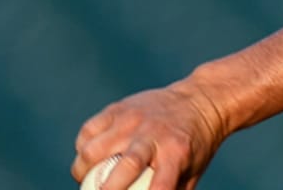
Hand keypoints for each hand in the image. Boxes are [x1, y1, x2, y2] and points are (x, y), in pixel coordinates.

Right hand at [72, 80, 229, 189]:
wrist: (199, 101)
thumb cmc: (194, 145)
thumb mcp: (191, 171)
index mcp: (176, 153)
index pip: (159, 186)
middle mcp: (153, 135)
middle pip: (124, 167)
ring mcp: (133, 119)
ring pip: (93, 150)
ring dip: (83, 170)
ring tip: (88, 178)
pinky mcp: (118, 108)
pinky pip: (88, 131)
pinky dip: (83, 148)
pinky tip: (91, 156)